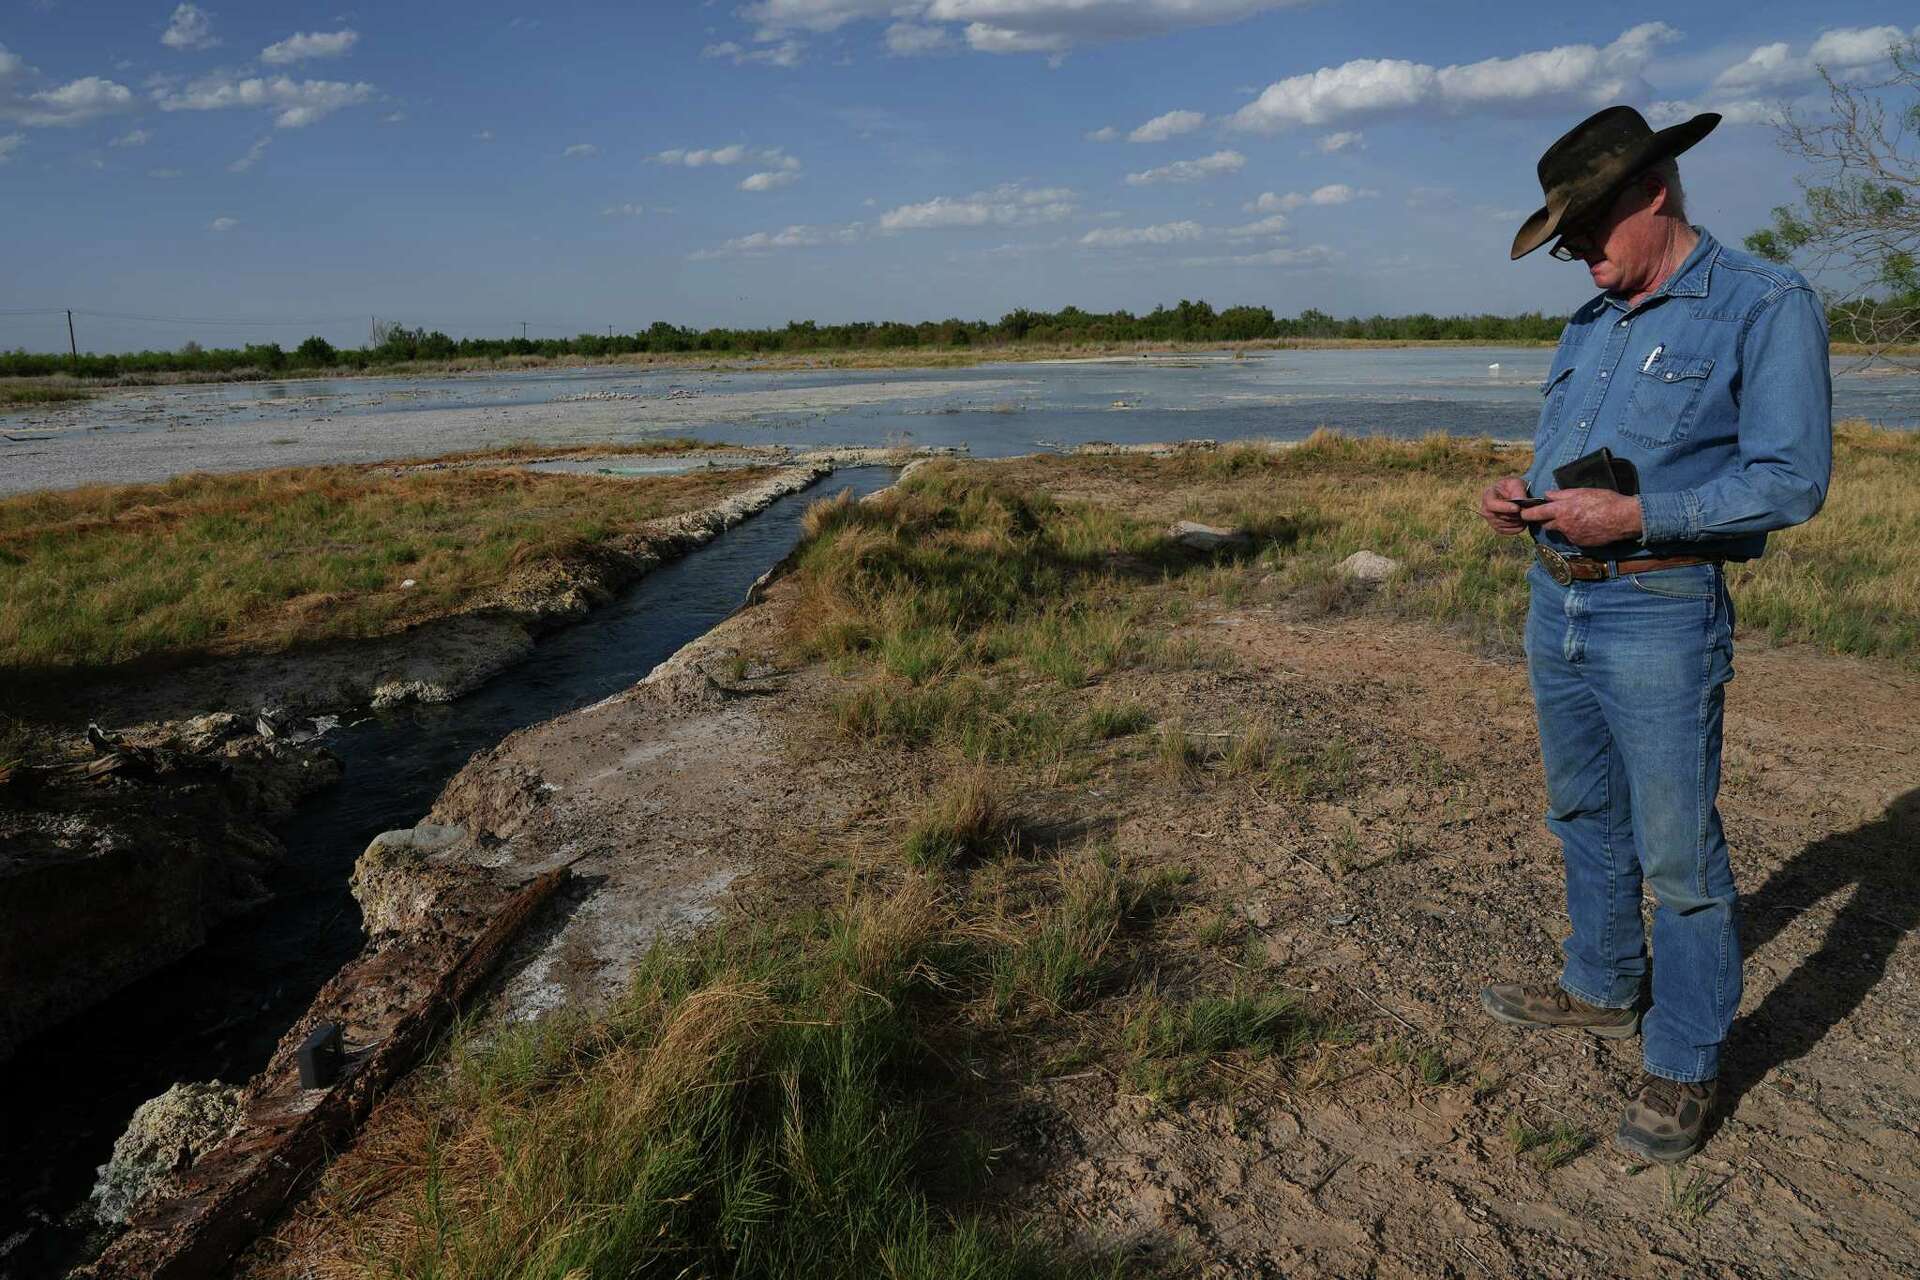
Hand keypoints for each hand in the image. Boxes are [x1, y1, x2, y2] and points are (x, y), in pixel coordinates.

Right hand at [1478, 475, 1531, 534]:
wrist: (1513, 495)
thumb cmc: (1513, 487)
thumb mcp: (1516, 483)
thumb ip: (1518, 491)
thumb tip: (1520, 500)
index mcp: (1488, 496)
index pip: (1492, 505)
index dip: (1504, 507)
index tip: (1517, 508)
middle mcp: (1486, 510)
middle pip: (1501, 516)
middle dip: (1516, 514)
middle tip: (1527, 509)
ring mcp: (1491, 521)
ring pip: (1507, 524)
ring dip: (1519, 520)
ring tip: (1525, 513)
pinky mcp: (1498, 529)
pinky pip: (1510, 531)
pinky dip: (1519, 527)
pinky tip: (1523, 519)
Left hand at [1519, 488, 1643, 545]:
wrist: (1623, 519)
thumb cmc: (1605, 501)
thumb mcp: (1583, 492)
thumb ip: (1562, 494)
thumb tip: (1548, 495)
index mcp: (1563, 510)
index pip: (1538, 513)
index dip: (1528, 514)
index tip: (1521, 514)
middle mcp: (1564, 525)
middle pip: (1546, 525)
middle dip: (1546, 520)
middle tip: (1554, 514)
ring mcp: (1572, 536)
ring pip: (1561, 531)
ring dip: (1564, 525)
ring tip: (1579, 517)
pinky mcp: (1580, 544)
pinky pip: (1573, 537)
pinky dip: (1576, 532)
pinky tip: (1587, 525)